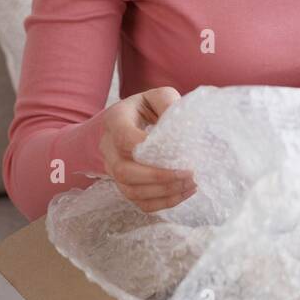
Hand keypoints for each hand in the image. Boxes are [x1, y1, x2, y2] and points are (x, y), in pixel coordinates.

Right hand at [97, 86, 195, 212]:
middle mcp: (108, 147)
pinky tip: (183, 193)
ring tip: (190, 184)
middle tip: (188, 173)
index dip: (147, 148)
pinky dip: (162, 202)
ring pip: (130, 191)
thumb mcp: (158, 96)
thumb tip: (183, 126)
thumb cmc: (148, 107)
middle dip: (158, 177)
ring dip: (163, 192)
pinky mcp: (124, 184)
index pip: (124, 138)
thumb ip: (168, 104)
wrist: (132, 120)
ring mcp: (113, 168)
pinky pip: (139, 202)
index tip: (177, 151)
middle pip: (123, 171)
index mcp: (115, 120)